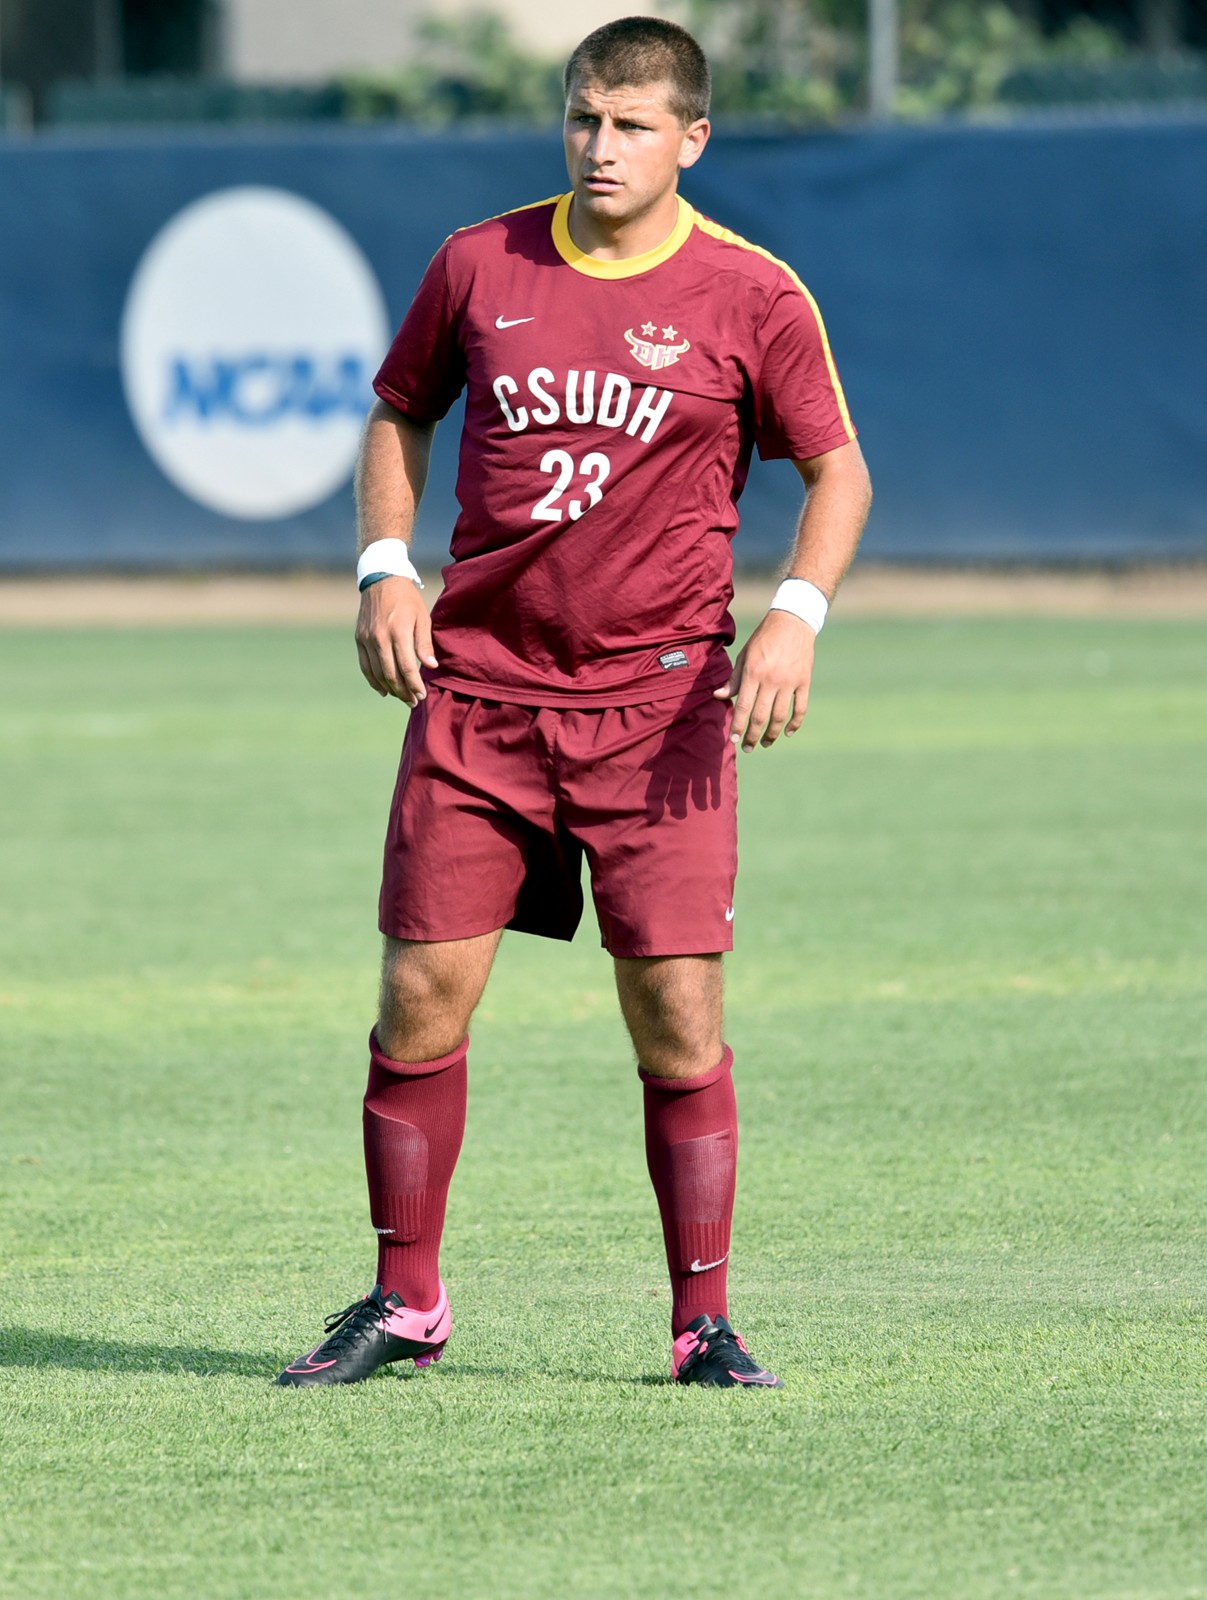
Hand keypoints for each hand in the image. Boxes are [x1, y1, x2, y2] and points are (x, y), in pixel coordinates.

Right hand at [354, 577, 436, 703]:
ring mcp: (367, 639)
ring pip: (377, 673)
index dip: (415, 685)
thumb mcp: (422, 618)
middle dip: (403, 692)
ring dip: (390, 689)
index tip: (422, 695)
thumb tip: (431, 667)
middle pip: (391, 674)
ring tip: (402, 697)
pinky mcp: (359, 639)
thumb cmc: (407, 600)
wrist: (381, 579)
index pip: (406, 668)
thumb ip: (425, 644)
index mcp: (398, 632)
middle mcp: (380, 637)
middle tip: (413, 702)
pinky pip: (365, 666)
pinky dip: (373, 681)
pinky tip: (383, 690)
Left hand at [713, 609, 814, 750]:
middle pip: (760, 716)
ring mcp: (789, 682)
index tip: (734, 739)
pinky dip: (795, 723)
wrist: (793, 622)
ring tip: (765, 743)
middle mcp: (771, 679)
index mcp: (753, 672)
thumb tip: (718, 696)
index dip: (738, 726)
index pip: (743, 706)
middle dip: (752, 735)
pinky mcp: (804, 681)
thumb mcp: (744, 655)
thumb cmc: (764, 638)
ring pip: (780, 716)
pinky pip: (800, 708)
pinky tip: (788, 733)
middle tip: (747, 748)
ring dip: (772, 734)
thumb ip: (733, 679)